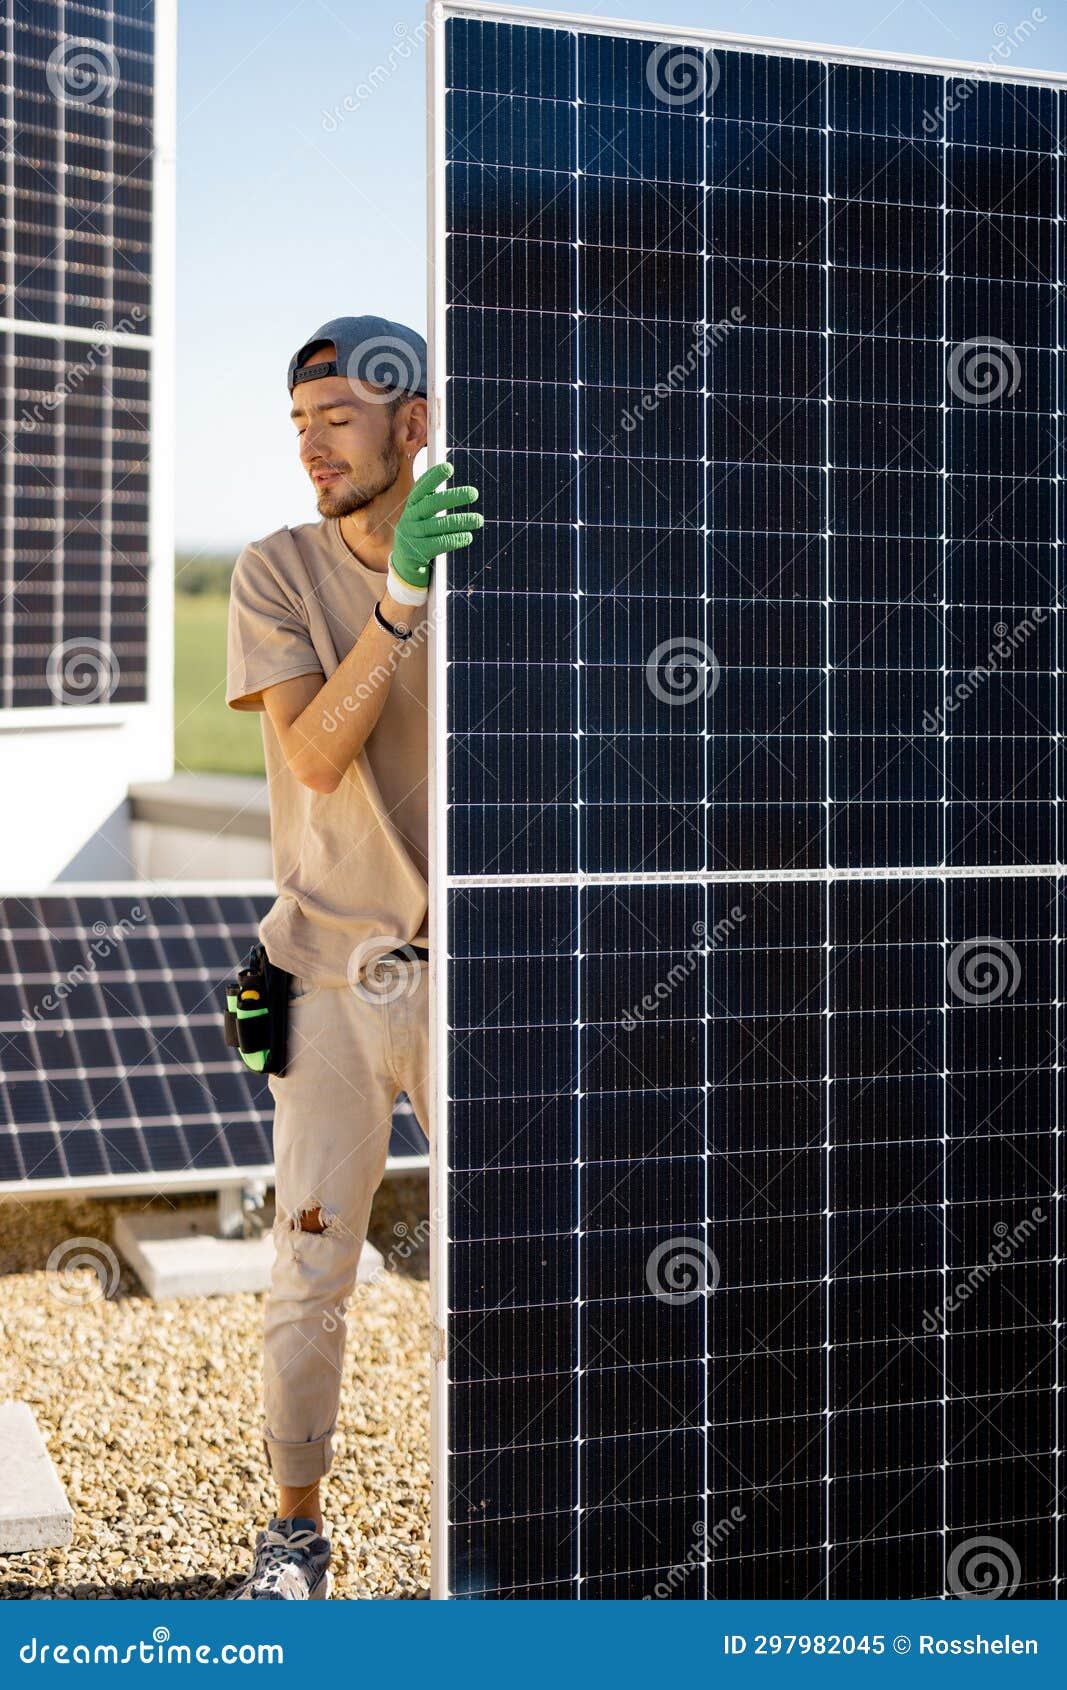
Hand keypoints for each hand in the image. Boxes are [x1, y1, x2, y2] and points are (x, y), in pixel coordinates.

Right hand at [388, 461, 482, 602]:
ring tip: (478, 519)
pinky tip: (468, 537)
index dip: (433, 477)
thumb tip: (457, 485)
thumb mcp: (422, 518)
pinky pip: (438, 544)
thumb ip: (433, 503)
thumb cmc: (420, 536)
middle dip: (452, 497)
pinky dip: (455, 539)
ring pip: (437, 525)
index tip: (448, 467)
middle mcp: (408, 519)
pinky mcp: (416, 552)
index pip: (420, 488)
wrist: (404, 566)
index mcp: (410, 507)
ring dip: (460, 521)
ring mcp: (411, 536)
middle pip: (430, 505)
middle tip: (473, 493)